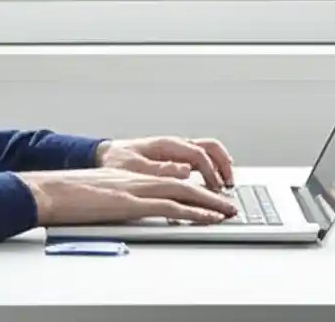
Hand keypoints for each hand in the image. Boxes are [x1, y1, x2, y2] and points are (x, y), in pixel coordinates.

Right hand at [14, 168, 238, 225]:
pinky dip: (193, 212)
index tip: (211, 196)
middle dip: (211, 194)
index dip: (195, 187)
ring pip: (184, 191)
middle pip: (185, 182)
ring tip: (228, 212)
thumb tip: (131, 208)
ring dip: (210, 203)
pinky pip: (170, 208)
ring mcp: (136, 189)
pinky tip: (207, 219)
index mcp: (131, 175)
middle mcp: (139, 178)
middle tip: (230, 205)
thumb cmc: (69, 194)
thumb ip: (120, 197)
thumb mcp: (100, 192)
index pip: (172, 178)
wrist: (51, 191)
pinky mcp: (131, 204)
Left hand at [94, 137, 235, 190]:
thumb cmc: (117, 161)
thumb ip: (161, 170)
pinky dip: (212, 167)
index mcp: (167, 145)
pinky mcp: (174, 156)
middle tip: (229, 186)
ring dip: (221, 165)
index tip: (217, 189)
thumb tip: (185, 171)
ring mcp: (176, 149)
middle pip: (211, 147)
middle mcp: (175, 145)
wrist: (104, 156)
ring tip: (226, 184)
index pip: (199, 155)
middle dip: (224, 166)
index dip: (211, 173)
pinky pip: (200, 158)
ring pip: (208, 150)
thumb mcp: (135, 168)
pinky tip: (214, 180)